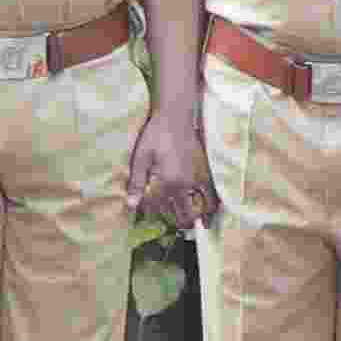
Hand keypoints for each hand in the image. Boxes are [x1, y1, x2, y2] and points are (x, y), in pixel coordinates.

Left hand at [125, 105, 215, 230]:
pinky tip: (206, 213)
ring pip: (196, 207)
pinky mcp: (203, 171)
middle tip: (166, 222)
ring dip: (190, 215)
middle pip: (181, 213)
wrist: (176, 116)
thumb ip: (136, 183)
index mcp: (168, 182)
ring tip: (187, 224)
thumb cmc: (155, 134)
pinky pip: (209, 194)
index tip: (142, 213)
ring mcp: (196, 179)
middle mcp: (184, 184)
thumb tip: (131, 205)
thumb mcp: (141, 158)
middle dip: (174, 220)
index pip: (158, 208)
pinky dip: (208, 205)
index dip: (148, 212)